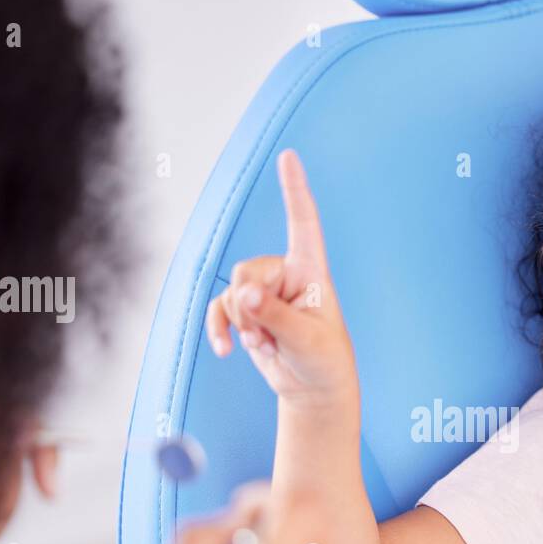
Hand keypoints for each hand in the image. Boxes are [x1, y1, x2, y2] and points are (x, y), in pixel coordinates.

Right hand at [205, 148, 358, 412]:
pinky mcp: (246, 311)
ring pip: (232, 292)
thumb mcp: (305, 339)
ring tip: (267, 346)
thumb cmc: (323, 360)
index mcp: (311, 271)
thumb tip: (243, 293)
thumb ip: (274, 315)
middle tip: (274, 337)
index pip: (303, 224)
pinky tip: (225, 351)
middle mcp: (285, 274)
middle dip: (252, 308)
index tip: (289, 155)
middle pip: (248, 271)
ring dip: (243, 324)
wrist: (312, 388)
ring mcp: (263, 292)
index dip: (294, 189)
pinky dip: (219, 329)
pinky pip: (220, 308)